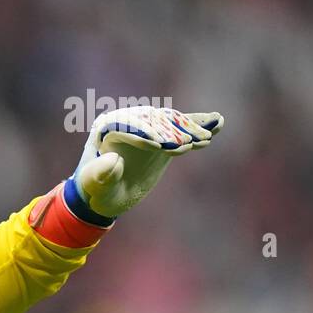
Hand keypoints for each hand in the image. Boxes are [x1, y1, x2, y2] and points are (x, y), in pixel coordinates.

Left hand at [71, 106, 223, 219]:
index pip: (127, 124)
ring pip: (172, 123)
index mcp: (107, 127)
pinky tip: (218, 122)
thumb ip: (99, 175)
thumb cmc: (95, 189)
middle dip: (170, 131)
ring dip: (190, 129)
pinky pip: (184, 128)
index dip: (143, 134)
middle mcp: (128, 120)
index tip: (159, 147)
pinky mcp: (166, 135)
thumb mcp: (93, 185)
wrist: (108, 193)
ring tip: (205, 138)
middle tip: (187, 145)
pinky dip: (200, 125)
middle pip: (154, 120)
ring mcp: (149, 126)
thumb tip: (113, 161)